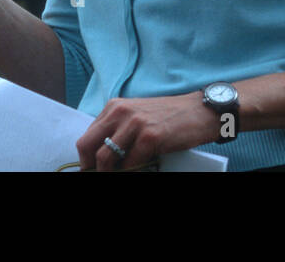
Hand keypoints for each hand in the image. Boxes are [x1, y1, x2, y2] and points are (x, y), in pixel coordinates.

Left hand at [75, 93, 220, 170]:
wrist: (198, 113)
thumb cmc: (168, 118)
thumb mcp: (136, 117)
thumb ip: (117, 132)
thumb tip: (99, 159)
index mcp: (113, 107)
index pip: (86, 137)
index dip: (86, 160)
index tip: (91, 171)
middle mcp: (119, 112)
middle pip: (87, 146)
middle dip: (91, 168)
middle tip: (101, 176)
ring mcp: (134, 123)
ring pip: (105, 158)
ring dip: (110, 173)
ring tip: (121, 174)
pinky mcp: (149, 136)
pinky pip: (129, 164)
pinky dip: (132, 172)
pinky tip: (141, 170)